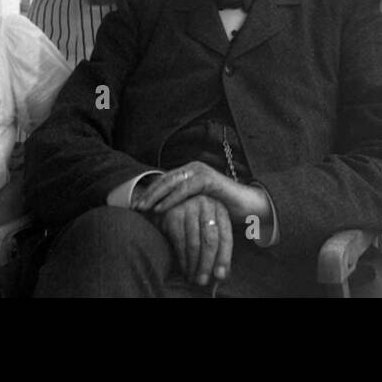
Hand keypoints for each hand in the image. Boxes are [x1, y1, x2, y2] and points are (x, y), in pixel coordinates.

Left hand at [135, 161, 266, 223]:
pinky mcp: (208, 179)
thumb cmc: (221, 207)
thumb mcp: (196, 204)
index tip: (134, 205)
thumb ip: (181, 202)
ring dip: (155, 196)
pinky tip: (161, 208)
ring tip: (143, 208)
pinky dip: (171, 198)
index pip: (163, 180)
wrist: (247, 206)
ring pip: (172, 182)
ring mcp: (201, 171)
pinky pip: (185, 189)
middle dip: (148, 193)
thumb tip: (156, 213)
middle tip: (135, 207)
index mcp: (189, 173)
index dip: (148, 192)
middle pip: (164, 179)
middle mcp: (193, 168)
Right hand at [157, 195, 233, 285]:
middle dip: (208, 264)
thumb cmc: (192, 219)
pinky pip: (180, 242)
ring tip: (194, 278)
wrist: (166, 202)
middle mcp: (206, 204)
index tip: (221, 275)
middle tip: (204, 281)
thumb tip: (223, 273)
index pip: (225, 236)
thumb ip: (217, 243)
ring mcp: (189, 207)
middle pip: (211, 240)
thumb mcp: (208, 224)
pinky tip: (185, 269)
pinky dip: (183, 259)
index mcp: (220, 208)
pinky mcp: (173, 214)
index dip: (224, 257)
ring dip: (194, 265)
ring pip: (195, 243)